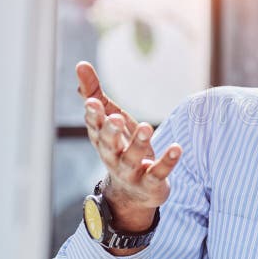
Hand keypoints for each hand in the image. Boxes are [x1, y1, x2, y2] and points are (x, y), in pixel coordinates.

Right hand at [77, 61, 181, 231]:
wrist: (133, 194)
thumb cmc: (121, 147)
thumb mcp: (111, 119)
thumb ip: (96, 94)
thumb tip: (80, 65)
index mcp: (103, 140)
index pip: (94, 127)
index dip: (93, 116)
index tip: (91, 102)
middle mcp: (113, 156)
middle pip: (108, 144)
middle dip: (111, 130)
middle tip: (116, 118)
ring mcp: (132, 171)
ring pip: (133, 158)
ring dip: (139, 143)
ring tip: (147, 127)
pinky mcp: (151, 183)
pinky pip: (158, 172)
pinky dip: (167, 161)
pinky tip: (177, 148)